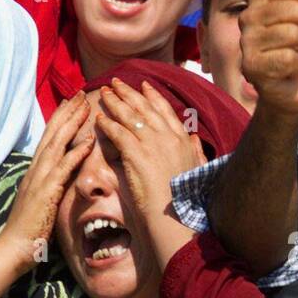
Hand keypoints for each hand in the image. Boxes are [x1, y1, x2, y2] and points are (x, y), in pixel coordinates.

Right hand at [0, 93, 92, 272]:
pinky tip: (89, 141)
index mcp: (35, 170)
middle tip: (81, 93)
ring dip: (72, 123)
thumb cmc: (30, 227)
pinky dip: (77, 152)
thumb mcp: (41, 199)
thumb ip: (50, 184)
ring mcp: (40, 179)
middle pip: (52, 133)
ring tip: (85, 105)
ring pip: (57, 144)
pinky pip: (64, 168)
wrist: (15, 247)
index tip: (71, 102)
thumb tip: (61, 176)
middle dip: (67, 112)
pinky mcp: (47, 192)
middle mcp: (36, 169)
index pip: (48, 137)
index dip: (59, 118)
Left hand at [95, 78, 206, 220]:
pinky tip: (99, 118)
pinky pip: (119, 133)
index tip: (143, 85)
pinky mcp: (138, 154)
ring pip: (130, 116)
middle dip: (128, 92)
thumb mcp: (198, 169)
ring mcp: (153, 144)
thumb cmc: (186, 199)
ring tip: (103, 93)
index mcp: (183, 139)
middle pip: (145, 107)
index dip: (153, 96)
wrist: (177, 215)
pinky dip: (108, 124)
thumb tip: (194, 138)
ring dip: (115, 102)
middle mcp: (168, 136)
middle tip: (115, 83)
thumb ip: (196, 151)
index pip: (165, 110)